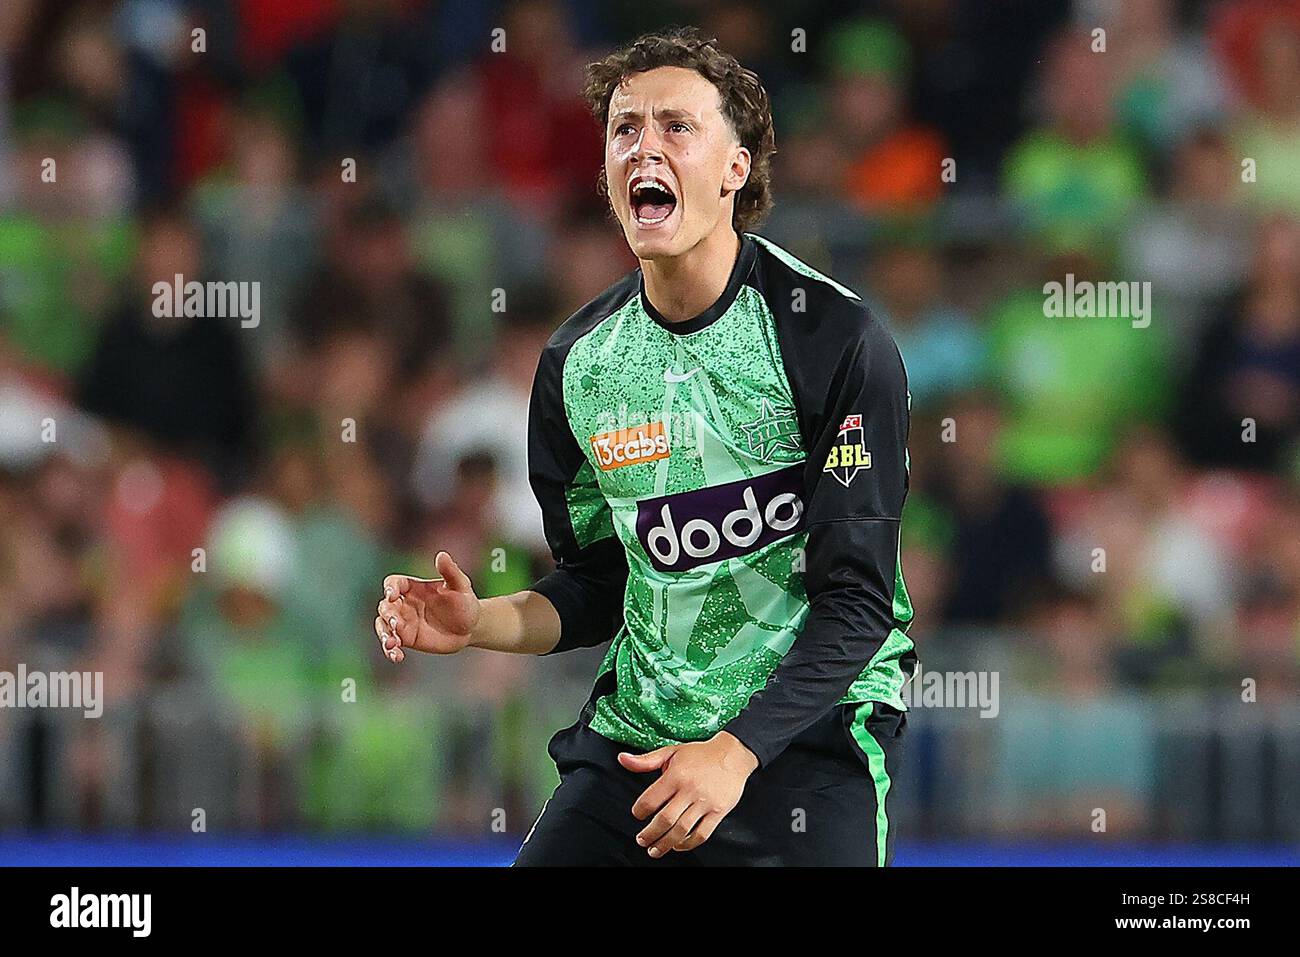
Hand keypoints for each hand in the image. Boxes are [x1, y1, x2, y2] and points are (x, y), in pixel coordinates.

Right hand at [374, 551, 480, 661]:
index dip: (390, 588)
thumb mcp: (461, 586)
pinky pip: (392, 643)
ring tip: (392, 644)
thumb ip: (450, 571)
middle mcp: (404, 603)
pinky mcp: (407, 639)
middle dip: (387, 615)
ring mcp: (404, 622)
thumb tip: (442, 555)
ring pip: (383, 626)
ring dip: (384, 634)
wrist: (471, 627)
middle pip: (385, 606)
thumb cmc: (465, 602)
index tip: (393, 595)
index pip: (393, 583)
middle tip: (397, 624)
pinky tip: (397, 657)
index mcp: (413, 587)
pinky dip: (390, 650)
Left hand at [619, 731, 757, 857]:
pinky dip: (688, 844)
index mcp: (676, 776)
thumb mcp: (671, 751)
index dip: (639, 811)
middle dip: (649, 834)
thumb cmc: (700, 754)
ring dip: (665, 843)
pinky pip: (702, 834)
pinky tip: (678, 845)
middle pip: (665, 819)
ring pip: (681, 830)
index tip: (637, 815)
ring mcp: (705, 803)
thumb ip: (646, 760)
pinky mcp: (718, 812)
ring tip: (655, 850)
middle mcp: (690, 790)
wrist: (733, 754)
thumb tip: (622, 759)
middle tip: (641, 840)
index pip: (651, 800)